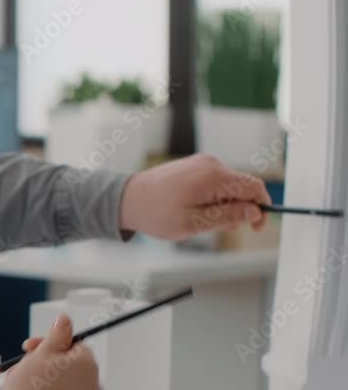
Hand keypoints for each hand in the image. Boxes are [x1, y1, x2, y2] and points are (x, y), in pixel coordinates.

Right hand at [0, 314, 103, 389]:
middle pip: (72, 369)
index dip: (51, 347)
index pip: (74, 346)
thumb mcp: (40, 354)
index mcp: (87, 365)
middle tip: (28, 370)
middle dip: (50, 368)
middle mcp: (94, 388)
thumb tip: (65, 320)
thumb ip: (57, 335)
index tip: (33, 350)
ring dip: (53, 388)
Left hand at [119, 154, 272, 240]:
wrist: (127, 199)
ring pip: (228, 187)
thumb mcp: (195, 223)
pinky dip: (212, 198)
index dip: (261, 208)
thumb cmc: (156, 213)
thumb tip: (256, 212)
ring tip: (197, 219)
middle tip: (215, 227)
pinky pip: (215, 183)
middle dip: (238, 209)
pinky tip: (193, 209)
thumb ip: (228, 217)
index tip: (255, 227)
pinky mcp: (194, 166)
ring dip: (223, 206)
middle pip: (242, 187)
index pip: (255, 187)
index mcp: (213, 176)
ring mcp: (201, 162)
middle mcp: (210, 163)